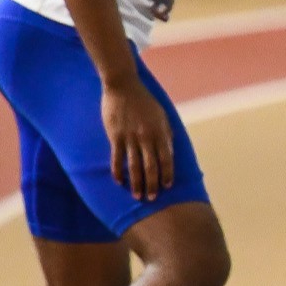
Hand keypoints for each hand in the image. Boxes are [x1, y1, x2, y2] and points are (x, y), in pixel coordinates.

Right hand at [102, 78, 173, 201]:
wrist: (123, 86)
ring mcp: (130, 138)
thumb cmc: (144, 101)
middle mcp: (147, 137)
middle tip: (152, 199)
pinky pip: (117, 158)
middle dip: (152, 184)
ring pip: (134, 166)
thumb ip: (166, 132)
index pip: (166, 158)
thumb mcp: (162, 115)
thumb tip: (170, 148)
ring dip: (136, 182)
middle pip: (151, 166)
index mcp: (160, 132)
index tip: (167, 186)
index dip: (167, 174)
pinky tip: (118, 181)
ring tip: (137, 195)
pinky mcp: (115, 136)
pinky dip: (117, 171)